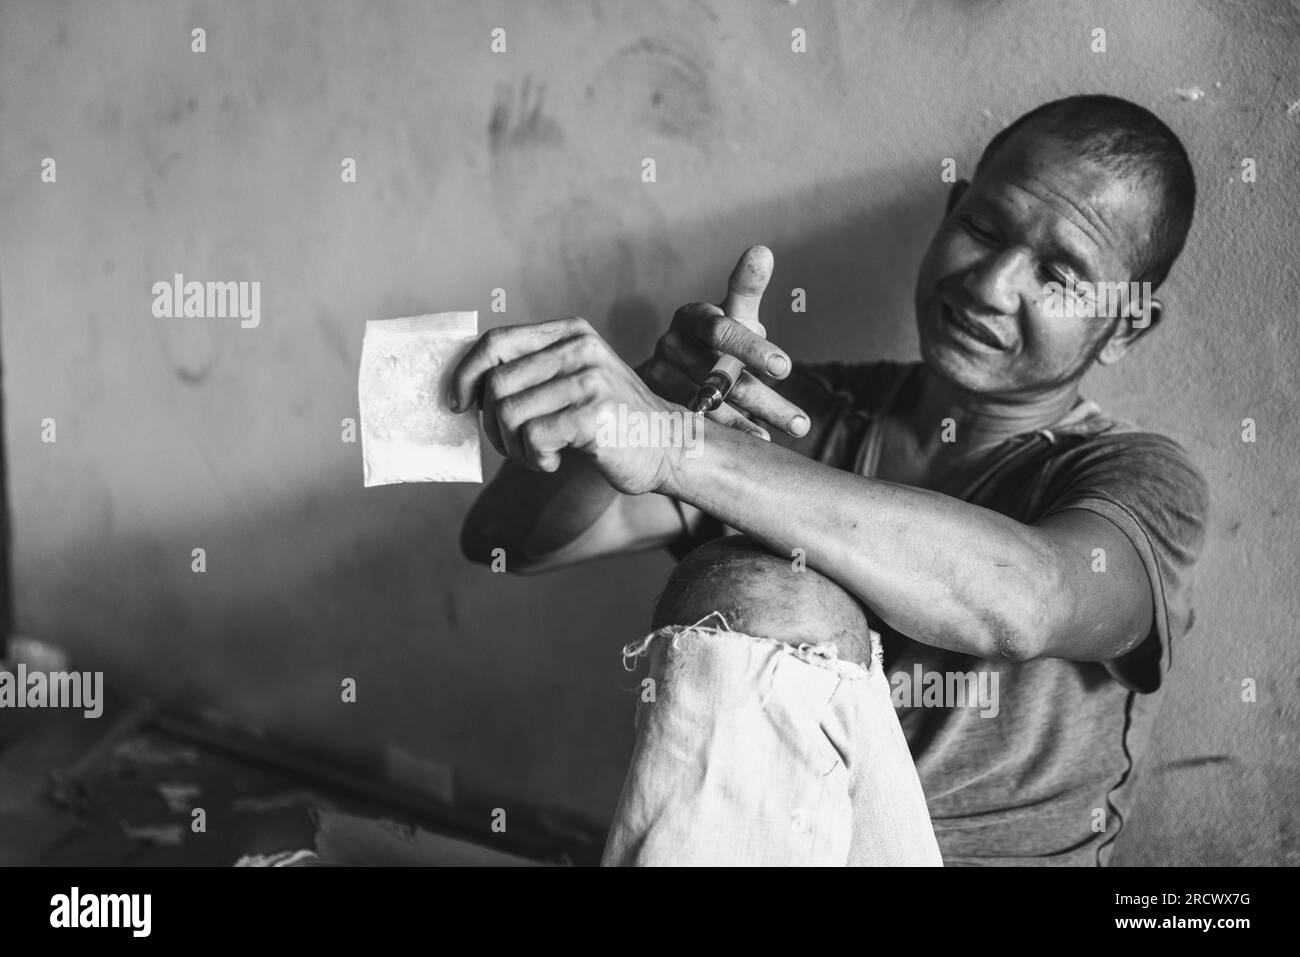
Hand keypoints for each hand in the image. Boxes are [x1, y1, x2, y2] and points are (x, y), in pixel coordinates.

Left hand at [450, 316, 690, 495]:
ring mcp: (590, 380)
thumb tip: (464, 386)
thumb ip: (532, 371)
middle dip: (492, 424)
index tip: (457, 404)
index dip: (465, 373)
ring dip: (513, 447)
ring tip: (537, 455)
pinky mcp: (595, 415)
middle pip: (497, 384)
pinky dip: (535, 460)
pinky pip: (533, 438)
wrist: (669, 447)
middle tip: (511, 445)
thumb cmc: (610, 422)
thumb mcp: (575, 379)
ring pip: (510, 414)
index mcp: (571, 332)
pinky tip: (555, 462)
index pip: (496, 341)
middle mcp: (581, 348)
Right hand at [640, 246, 809, 439]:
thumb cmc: (716, 338)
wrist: (673, 368)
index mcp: (691, 317)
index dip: (752, 349)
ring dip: (752, 423)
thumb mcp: (733, 312)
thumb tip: (762, 251)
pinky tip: (758, 444)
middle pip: (721, 376)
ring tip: (789, 435)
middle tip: (800, 423)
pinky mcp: (656, 407)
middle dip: (764, 400)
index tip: (785, 368)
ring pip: (711, 404)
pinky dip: (730, 435)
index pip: (721, 330)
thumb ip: (747, 286)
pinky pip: (696, 424)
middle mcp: (669, 346)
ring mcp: (659, 378)